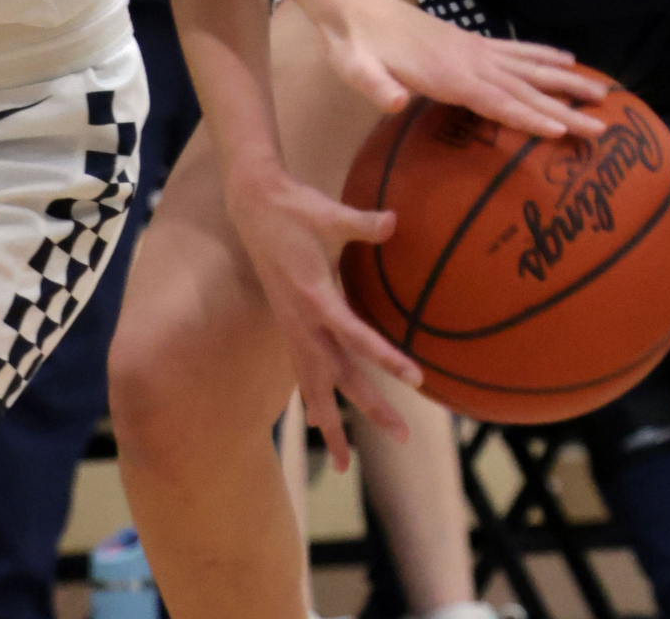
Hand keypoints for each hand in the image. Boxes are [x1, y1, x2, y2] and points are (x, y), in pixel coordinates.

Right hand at [222, 159, 419, 467]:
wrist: (254, 205)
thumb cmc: (295, 207)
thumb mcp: (328, 213)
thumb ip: (362, 223)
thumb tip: (394, 220)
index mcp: (315, 294)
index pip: (355, 335)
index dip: (385, 358)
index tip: (416, 379)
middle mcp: (302, 320)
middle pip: (338, 375)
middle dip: (369, 408)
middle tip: (402, 436)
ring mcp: (292, 327)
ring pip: (314, 385)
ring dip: (332, 424)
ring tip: (346, 465)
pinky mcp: (288, 325)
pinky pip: (301, 373)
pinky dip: (312, 401)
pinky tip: (320, 423)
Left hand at [311, 0, 606, 142]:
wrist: (354, 5)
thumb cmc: (355, 45)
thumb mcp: (356, 70)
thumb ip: (377, 87)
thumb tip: (394, 102)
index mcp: (448, 75)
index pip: (498, 101)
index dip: (531, 117)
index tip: (566, 130)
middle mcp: (470, 60)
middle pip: (526, 88)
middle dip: (566, 107)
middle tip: (603, 126)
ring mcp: (474, 48)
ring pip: (529, 67)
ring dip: (566, 80)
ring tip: (602, 91)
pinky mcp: (470, 41)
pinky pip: (515, 50)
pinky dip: (542, 55)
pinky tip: (564, 58)